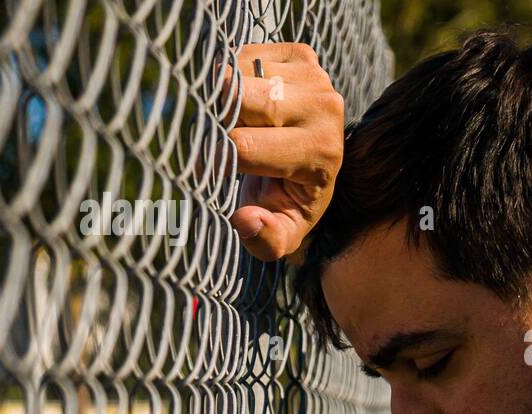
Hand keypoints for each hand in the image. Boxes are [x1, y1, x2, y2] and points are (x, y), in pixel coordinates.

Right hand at [228, 43, 344, 261]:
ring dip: (222, 99)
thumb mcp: (284, 232)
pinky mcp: (301, 55)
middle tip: (214, 140)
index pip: (243, 147)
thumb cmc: (290, 199)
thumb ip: (266, 240)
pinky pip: (242, 56)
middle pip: (236, 101)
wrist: (317, 160)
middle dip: (215, 121)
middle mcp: (325, 109)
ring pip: (235, 75)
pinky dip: (233, 77)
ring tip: (234, 123)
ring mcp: (315, 77)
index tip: (207, 169)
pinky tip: (246, 102)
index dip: (214, 158)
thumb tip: (244, 220)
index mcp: (321, 154)